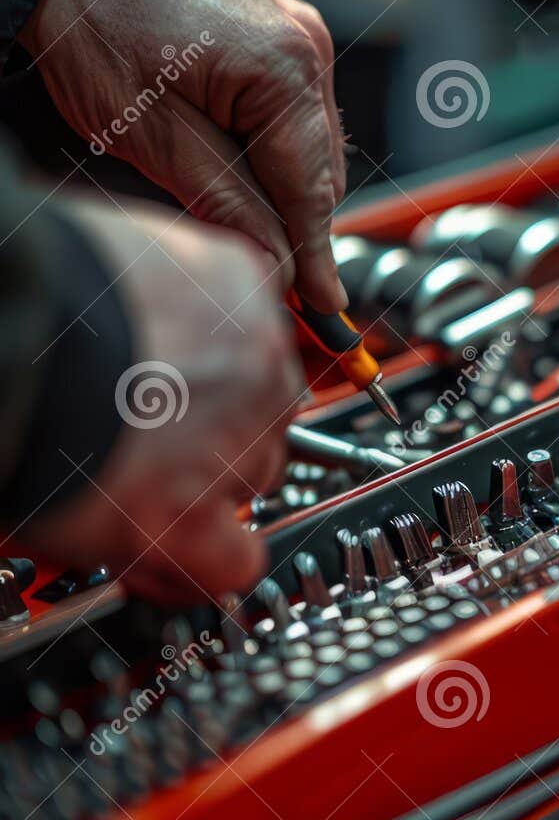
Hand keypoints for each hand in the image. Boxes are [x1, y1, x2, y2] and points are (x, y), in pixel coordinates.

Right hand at [14, 198, 304, 601]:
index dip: (210, 381)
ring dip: (200, 495)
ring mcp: (236, 443)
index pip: (254, 345)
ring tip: (123, 492)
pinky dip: (199, 565)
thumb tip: (133, 329)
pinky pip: (232, 560)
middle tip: (143, 446)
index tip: (175, 394)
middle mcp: (254, 364)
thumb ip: (151, 299)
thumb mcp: (117, 255)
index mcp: (232, 285)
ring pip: (249, 484)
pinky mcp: (195, 518)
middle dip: (209, 439)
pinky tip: (161, 558)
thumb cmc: (36, 290)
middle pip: (261, 419)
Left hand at [20, 0, 347, 312]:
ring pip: (306, 147)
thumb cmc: (96, 18)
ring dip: (276, 186)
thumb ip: (225, 203)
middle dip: (293, 224)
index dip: (315, 257)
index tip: (325, 308)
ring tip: (225, 203)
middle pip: (318, 173)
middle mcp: (307, 47)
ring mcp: (297, 35)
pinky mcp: (278, 32)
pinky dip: (267, 149)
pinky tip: (226, 158)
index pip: (312, 192)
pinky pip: (290, 114)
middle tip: (264, 272)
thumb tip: (276, 264)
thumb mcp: (153, 135)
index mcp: (286, 70)